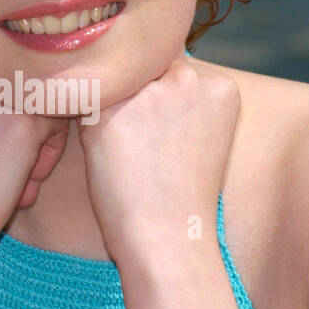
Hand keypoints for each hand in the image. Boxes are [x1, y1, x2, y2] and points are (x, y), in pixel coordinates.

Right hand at [0, 52, 70, 268]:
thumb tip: (25, 86)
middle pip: (9, 77)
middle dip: (16, 116)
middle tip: (6, 160)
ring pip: (36, 95)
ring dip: (37, 133)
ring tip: (20, 175)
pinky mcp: (21, 119)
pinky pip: (56, 121)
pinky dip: (48, 153)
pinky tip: (26, 185)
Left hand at [76, 54, 240, 265]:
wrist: (168, 238)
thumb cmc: (183, 194)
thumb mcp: (201, 134)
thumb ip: (183, 97)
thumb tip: (145, 72)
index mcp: (219, 85)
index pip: (173, 70)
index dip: (159, 104)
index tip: (162, 139)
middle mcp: (188, 78)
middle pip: (144, 72)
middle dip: (137, 100)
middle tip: (145, 149)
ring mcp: (149, 92)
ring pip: (116, 85)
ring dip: (112, 110)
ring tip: (131, 155)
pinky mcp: (109, 111)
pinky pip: (88, 105)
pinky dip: (92, 129)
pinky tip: (111, 156)